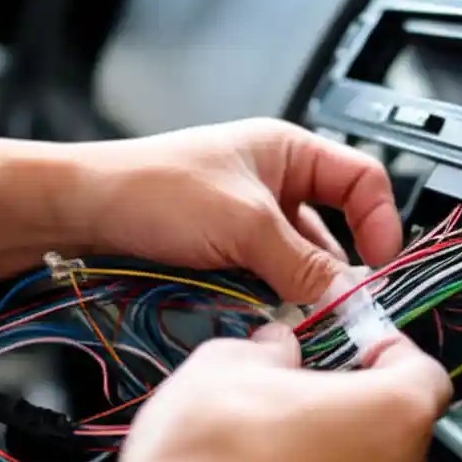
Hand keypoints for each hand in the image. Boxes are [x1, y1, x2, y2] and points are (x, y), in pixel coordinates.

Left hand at [64, 118, 399, 302]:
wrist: (82, 211)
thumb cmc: (152, 188)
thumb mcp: (243, 226)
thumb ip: (303, 264)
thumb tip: (350, 298)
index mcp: (289, 150)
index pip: (363, 181)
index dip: (380, 221)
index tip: (380, 266)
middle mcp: (274, 181)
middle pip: (332, 231)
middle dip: (332, 270)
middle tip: (336, 308)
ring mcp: (248, 217)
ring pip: (297, 262)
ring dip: (296, 288)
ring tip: (290, 311)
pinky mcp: (225, 249)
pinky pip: (265, 278)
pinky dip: (267, 296)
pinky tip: (259, 311)